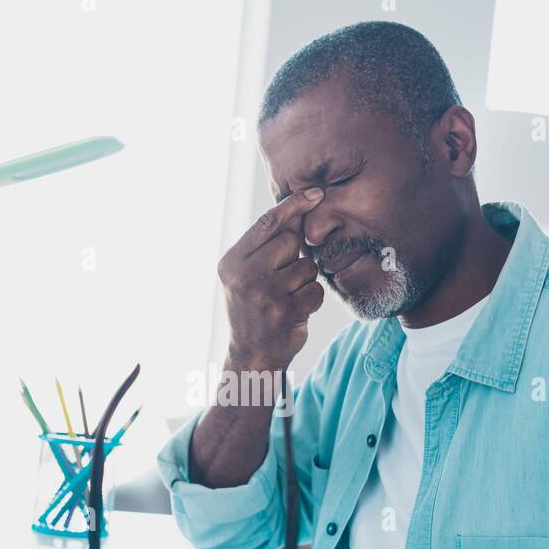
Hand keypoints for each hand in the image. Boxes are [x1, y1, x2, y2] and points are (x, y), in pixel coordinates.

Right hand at [218, 188, 326, 373]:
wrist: (251, 356)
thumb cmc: (253, 309)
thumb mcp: (248, 275)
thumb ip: (268, 245)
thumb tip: (298, 210)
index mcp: (231, 262)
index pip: (267, 223)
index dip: (294, 205)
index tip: (316, 192)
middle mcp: (244, 276)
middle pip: (290, 241)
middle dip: (294, 257)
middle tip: (281, 280)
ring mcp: (264, 294)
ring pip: (306, 266)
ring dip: (304, 282)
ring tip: (286, 298)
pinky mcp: (285, 312)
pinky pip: (315, 290)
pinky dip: (311, 301)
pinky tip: (295, 312)